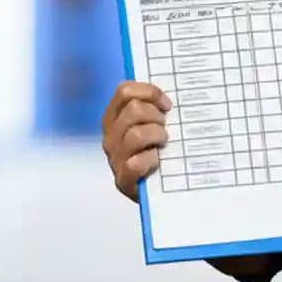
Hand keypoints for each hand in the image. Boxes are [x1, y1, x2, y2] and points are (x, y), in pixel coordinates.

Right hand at [101, 81, 172, 200]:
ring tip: (163, 143)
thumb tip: (171, 98)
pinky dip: (150, 160)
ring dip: (156, 136)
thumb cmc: (157, 151)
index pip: (124, 91)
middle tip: (166, 128)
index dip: (150, 93)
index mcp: (115, 117)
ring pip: (135, 134)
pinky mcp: (122, 180)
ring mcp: (114, 158)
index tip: (167, 105)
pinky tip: (157, 161)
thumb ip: (156, 109)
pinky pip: (135, 164)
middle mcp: (110, 135)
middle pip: (133, 110)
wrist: (156, 190)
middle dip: (156, 116)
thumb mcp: (153, 125)